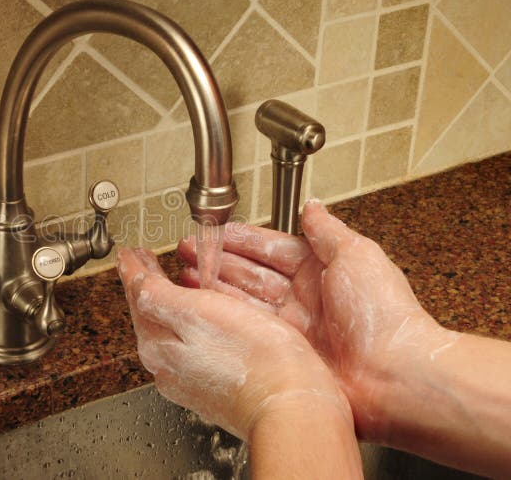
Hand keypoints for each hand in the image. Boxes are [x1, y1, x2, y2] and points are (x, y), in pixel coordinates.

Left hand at [115, 246, 351, 441]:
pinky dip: (189, 324)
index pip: (137, 296)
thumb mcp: (198, 313)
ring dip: (168, 303)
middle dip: (147, 285)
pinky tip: (201, 319)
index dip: (133, 268)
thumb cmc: (256, 361)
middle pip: (149, 315)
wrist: (292, 409)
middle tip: (145, 263)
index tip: (129, 253)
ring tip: (170, 283)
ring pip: (169, 331)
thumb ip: (158, 297)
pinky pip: (191, 347)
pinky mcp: (214, 388)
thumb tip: (132, 280)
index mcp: (159, 345)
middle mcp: (168, 366)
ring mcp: (190, 380)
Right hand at [177, 200, 458, 439]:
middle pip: (250, 273)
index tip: (215, 229)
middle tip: (190, 251)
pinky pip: (246, 331)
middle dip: (218, 260)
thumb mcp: (356, 256)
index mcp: (320, 272)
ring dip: (214, 287)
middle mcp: (303, 299)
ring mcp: (291, 329)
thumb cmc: (384, 315)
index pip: (270, 247)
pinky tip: (203, 308)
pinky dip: (223, 317)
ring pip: (243, 300)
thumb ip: (327, 231)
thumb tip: (312, 205)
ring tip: (185, 275)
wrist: (396, 377)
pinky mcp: (283, 355)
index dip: (240, 238)